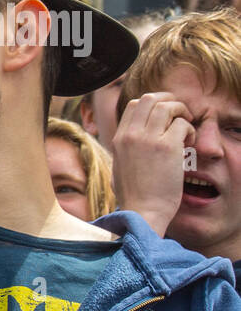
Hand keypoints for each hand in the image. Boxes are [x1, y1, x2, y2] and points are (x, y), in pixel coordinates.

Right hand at [111, 91, 195, 235]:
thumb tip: (137, 137)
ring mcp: (148, 139)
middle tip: (180, 115)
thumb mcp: (121, 166)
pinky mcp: (167, 147)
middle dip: (169, 101)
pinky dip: (190, 130)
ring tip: (186, 131)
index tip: (165, 117)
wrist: (142, 212)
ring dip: (182, 113)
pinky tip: (189, 145)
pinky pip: (183, 124)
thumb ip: (127, 147)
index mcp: (119, 139)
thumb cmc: (135, 196)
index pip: (134, 105)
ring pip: (167, 106)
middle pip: (149, 98)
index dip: (153, 105)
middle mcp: (131, 135)